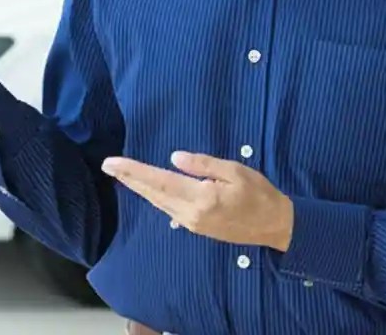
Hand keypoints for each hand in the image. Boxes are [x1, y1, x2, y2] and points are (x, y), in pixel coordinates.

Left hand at [101, 151, 293, 251]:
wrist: (276, 227)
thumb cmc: (260, 194)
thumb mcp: (235, 171)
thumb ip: (203, 164)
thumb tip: (174, 158)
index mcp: (201, 198)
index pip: (159, 181)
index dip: (134, 171)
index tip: (113, 163)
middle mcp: (190, 214)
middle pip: (153, 193)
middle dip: (129, 179)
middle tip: (108, 166)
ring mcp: (192, 223)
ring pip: (159, 203)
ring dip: (139, 188)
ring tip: (122, 174)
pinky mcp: (196, 227)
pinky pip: (168, 209)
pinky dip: (155, 197)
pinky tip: (147, 190)